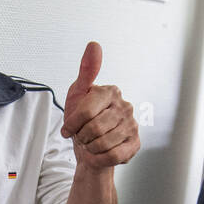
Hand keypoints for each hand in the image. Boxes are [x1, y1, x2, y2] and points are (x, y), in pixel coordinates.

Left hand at [61, 42, 139, 169]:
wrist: (90, 147)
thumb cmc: (83, 120)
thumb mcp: (78, 94)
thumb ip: (86, 71)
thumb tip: (94, 45)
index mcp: (111, 92)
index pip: (85, 111)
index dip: (72, 124)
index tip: (68, 127)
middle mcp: (125, 106)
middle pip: (93, 129)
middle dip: (81, 137)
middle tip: (82, 135)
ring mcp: (132, 125)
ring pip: (102, 144)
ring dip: (89, 148)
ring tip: (90, 143)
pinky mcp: (135, 144)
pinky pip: (112, 156)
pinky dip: (99, 158)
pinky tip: (98, 153)